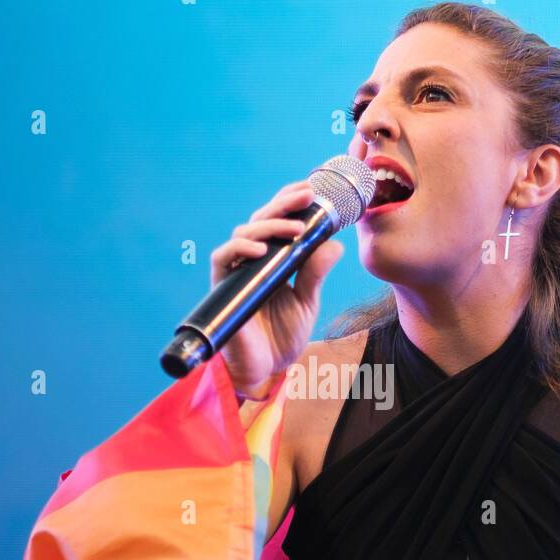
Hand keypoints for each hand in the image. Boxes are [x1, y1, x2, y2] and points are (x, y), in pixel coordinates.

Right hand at [210, 180, 344, 395]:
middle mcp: (254, 259)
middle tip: (308, 195)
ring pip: (244, 233)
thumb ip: (316, 273)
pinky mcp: (223, 286)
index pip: (280, 219)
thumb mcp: (308, 301)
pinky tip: (260, 250)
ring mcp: (237, 271)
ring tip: (294, 228)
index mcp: (275, 258)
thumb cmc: (283, 337)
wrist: (265, 370)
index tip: (314, 188)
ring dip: (269, 225)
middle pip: (262, 219)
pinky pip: (223, 258)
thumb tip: (335, 245)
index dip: (292, 200)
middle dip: (284, 203)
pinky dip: (239, 249)